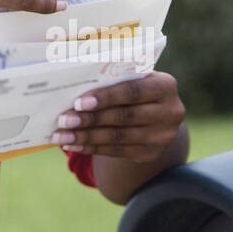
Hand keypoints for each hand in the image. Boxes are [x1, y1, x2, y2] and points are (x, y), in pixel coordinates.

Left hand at [51, 71, 185, 162]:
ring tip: (62, 136)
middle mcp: (170, 112)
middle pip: (123, 117)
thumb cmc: (136, 89)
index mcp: (165, 86)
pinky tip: (74, 145)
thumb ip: (115, 79)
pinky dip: (92, 148)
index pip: (132, 91)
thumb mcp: (135, 78)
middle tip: (63, 120)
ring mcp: (162, 136)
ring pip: (117, 137)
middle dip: (90, 119)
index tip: (79, 102)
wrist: (157, 115)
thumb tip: (73, 85)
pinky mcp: (151, 153)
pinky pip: (116, 152)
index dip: (106, 97)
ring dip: (86, 137)